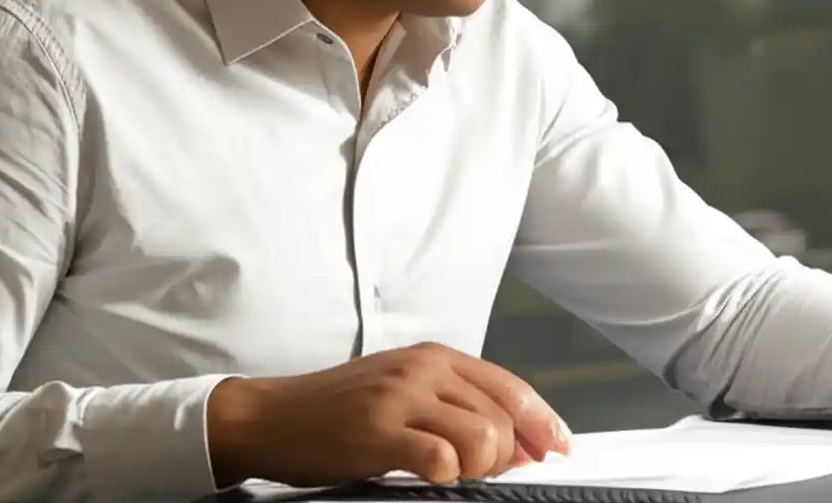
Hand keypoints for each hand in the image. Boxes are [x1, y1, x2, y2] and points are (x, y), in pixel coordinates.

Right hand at [207, 342, 571, 487]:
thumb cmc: (337, 409)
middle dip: (507, 455)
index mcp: (435, 356)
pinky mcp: (378, 431)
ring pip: (484, 438)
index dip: (544, 421)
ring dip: (480, 468)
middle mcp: (424, 369)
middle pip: (504, 417)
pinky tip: (429, 476)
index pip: (511, 386)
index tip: (560, 447)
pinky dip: (447, 476)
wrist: (270, 416)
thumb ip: (456, 405)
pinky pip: (442, 459)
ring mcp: (401, 397)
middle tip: (482, 472)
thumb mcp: (403, 390)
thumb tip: (517, 443)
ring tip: (452, 474)